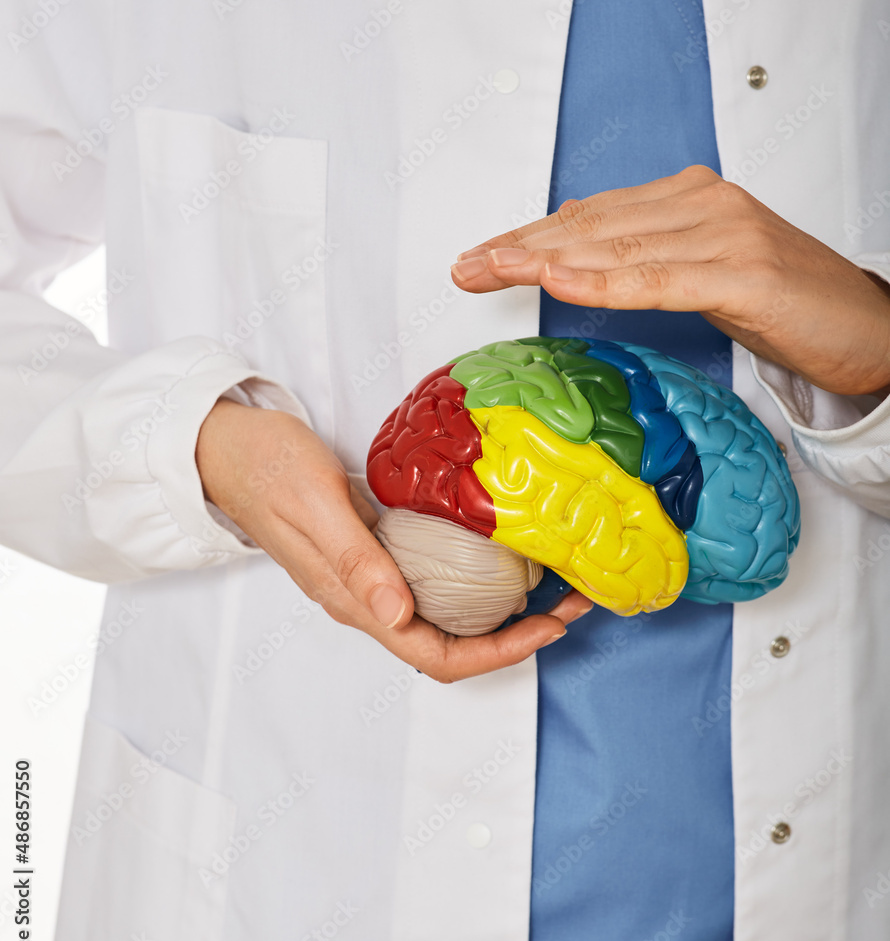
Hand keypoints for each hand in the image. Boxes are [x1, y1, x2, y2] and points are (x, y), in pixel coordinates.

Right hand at [195, 399, 590, 680]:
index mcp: (354, 598)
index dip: (501, 653)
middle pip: (452, 643)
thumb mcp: (314, 506)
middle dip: (516, 634)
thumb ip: (356, 563)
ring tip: (550, 581)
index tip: (551, 626)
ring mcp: (370, 576)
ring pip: (446, 615)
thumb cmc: (264, 468)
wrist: (224, 447)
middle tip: (570, 601)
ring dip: (501, 608)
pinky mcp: (374, 550)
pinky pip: (433, 580)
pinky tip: (499, 554)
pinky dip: (474, 578)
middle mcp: (367, 598)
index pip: (437, 655)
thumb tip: (398, 616)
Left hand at [451, 165, 889, 395]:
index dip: (529, 237)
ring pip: (615, 248)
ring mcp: (724, 234)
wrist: (866, 325)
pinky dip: (604, 281)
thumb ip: (644, 260)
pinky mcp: (744, 273)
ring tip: (491, 271)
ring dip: (545, 260)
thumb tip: (577, 260)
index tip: (481, 257)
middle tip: (467, 267)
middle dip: (521, 248)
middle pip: (590, 226)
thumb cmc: (783, 302)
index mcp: (688, 200)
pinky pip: (659, 279)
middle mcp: (701, 205)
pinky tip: (560, 281)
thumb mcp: (700, 273)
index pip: (590, 215)